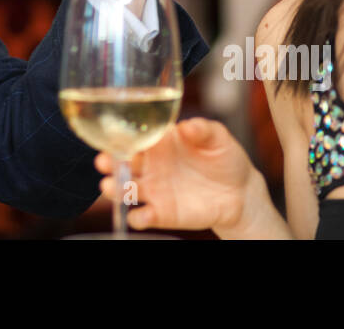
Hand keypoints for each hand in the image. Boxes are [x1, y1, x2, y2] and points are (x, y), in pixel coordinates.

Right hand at [93, 117, 258, 232]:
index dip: (122, 136)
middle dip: (108, 162)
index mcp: (159, 142)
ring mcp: (153, 190)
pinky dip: (137, 218)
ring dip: (115, 189)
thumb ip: (203, 130)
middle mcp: (150, 165)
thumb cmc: (224, 158)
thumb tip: (187, 126)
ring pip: (125, 190)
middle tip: (104, 162)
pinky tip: (141, 215)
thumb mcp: (218, 138)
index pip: (134, 136)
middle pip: (121, 163)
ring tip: (112, 187)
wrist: (239, 192)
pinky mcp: (161, 214)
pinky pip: (141, 217)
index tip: (114, 136)